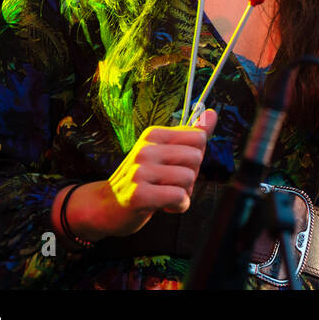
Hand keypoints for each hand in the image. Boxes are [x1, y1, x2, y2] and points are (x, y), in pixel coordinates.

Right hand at [58, 108, 216, 240]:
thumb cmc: (143, 179)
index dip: (195, 157)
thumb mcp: (165, 152)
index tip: (176, 166)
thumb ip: (191, 135)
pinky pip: (179, 197)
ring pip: (189, 178)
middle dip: (190, 176)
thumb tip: (212, 113)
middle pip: (196, 157)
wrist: (106, 206)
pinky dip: (178, 206)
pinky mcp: (139, 194)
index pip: (199, 137)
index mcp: (153, 134)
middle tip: (169, 184)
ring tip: (164, 195)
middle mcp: (145, 149)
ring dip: (184, 193)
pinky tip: (163, 206)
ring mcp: (140, 171)